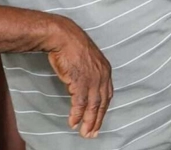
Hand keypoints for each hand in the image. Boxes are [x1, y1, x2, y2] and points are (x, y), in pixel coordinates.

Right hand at [44, 17, 112, 137]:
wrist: (63, 37)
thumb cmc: (72, 48)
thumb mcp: (87, 62)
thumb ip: (90, 75)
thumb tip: (84, 88)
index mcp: (105, 71)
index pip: (107, 96)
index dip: (102, 110)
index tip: (98, 121)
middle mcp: (102, 76)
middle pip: (102, 103)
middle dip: (97, 120)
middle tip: (92, 134)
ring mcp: (92, 79)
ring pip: (92, 105)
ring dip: (88, 121)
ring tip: (84, 133)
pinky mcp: (80, 80)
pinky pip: (80, 102)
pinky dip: (77, 114)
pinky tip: (73, 123)